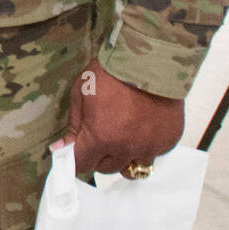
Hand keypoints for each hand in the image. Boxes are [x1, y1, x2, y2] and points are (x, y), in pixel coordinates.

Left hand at [63, 57, 183, 177]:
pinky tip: (140, 128)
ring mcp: (149, 147)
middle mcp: (126, 148)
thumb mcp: (81, 94)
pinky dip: (143, 148)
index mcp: (101, 136)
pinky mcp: (168, 142)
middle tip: (98, 136)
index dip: (75, 158)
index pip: (82, 164)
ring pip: (131, 168)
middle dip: (97, 156)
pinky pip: (152, 155)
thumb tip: (60, 149)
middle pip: (105, 168)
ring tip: (120, 135)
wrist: (149, 61)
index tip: (75, 151)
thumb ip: (73, 126)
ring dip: (121, 157)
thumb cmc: (110, 73)